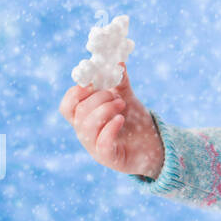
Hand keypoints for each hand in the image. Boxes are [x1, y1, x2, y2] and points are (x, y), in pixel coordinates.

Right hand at [59, 61, 163, 177]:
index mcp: (85, 117)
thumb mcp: (126, 98)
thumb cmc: (134, 121)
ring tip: (122, 105)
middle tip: (117, 97)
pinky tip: (120, 119)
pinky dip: (110, 128)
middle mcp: (86, 132)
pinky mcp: (109, 158)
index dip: (76, 92)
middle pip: (78, 112)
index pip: (68, 105)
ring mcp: (95, 147)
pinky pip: (102, 144)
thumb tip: (118, 62)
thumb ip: (120, 82)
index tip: (95, 82)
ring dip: (105, 110)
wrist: (153, 144)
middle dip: (98, 98)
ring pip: (87, 127)